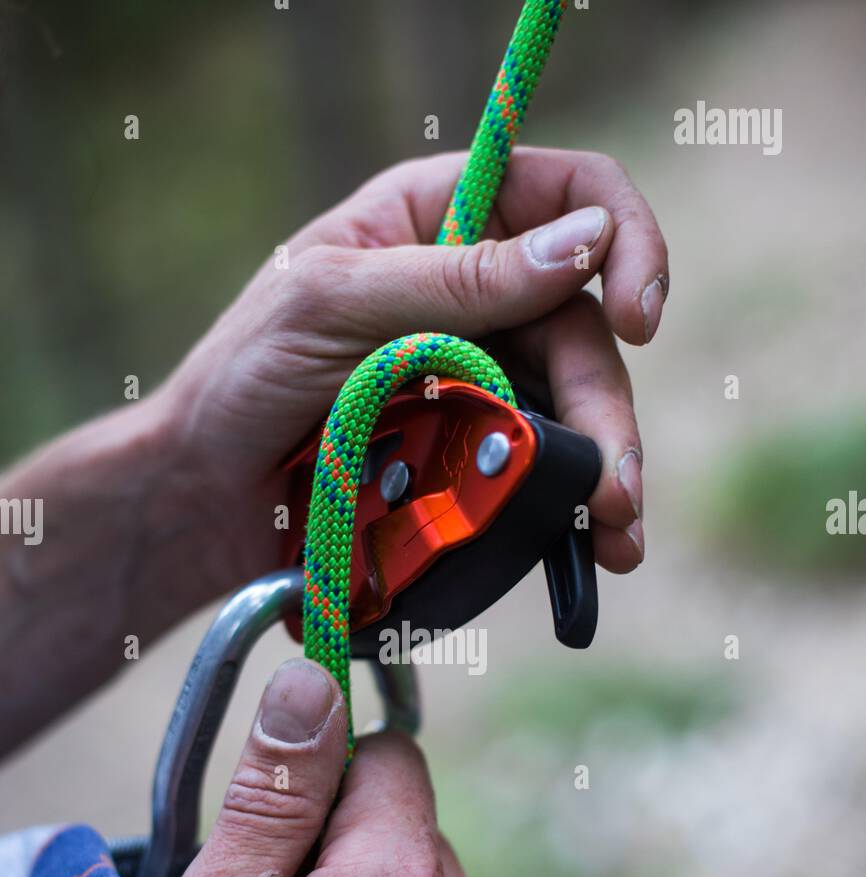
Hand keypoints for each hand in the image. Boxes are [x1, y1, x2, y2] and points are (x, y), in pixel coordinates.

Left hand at [159, 147, 667, 587]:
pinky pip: (540, 461)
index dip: (624, 239)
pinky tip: (594, 545)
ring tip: (616, 532)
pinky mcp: (471, 444)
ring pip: (574, 401)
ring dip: (606, 467)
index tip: (640, 318)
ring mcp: (477, 369)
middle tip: (618, 487)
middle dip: (609, 404)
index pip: (567, 193)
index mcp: (438, 216)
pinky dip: (572, 503)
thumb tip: (587, 241)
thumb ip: (457, 276)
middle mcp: (472, 287)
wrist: (207, 495)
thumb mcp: (336, 303)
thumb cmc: (244, 376)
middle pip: (582, 323)